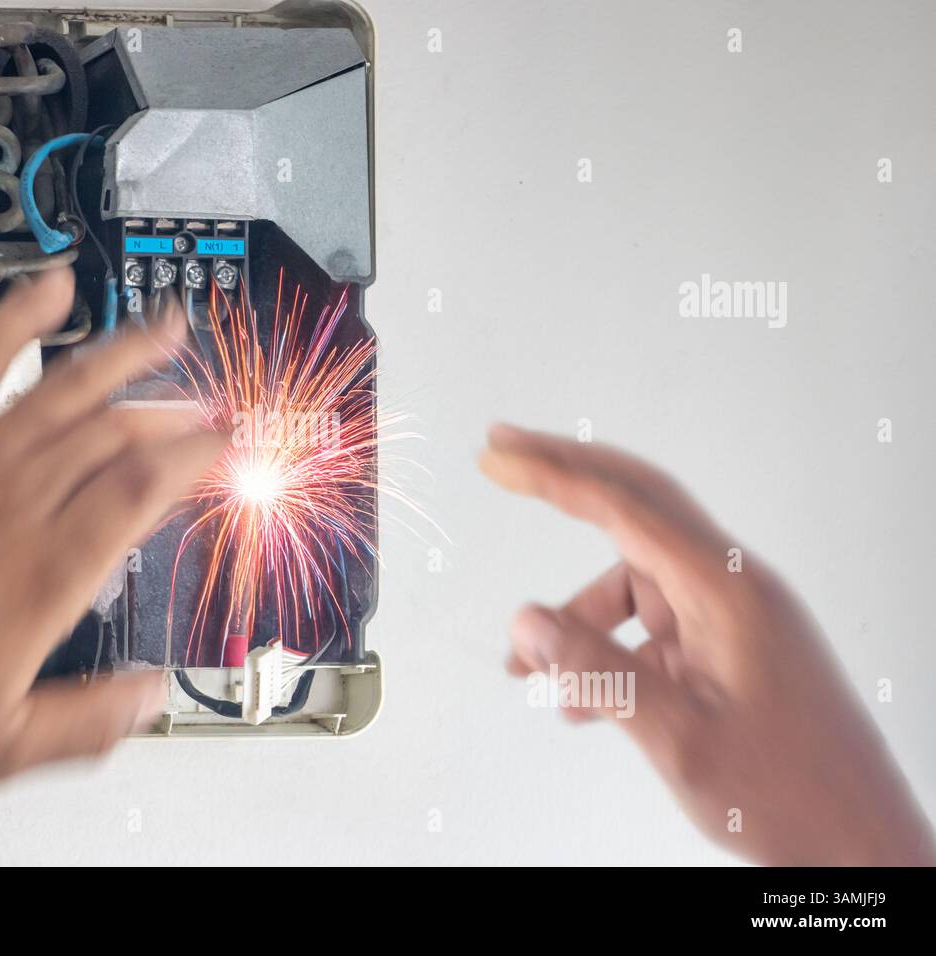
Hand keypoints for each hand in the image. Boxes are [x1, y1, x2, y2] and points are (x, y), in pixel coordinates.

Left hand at [0, 269, 224, 813]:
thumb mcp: (2, 742)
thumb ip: (89, 721)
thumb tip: (151, 696)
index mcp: (49, 569)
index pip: (144, 490)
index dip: (195, 457)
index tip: (223, 445)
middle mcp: (20, 502)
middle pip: (117, 434)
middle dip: (173, 412)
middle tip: (208, 401)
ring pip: (68, 388)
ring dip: (125, 354)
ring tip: (167, 326)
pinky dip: (20, 316)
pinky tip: (52, 285)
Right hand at [481, 423, 934, 865]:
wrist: (859, 842)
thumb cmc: (788, 793)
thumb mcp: (678, 735)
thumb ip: (597, 672)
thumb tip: (525, 623)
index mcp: (725, 589)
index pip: (625, 505)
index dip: (552, 474)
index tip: (496, 455)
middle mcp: (731, 586)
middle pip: (637, 505)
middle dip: (565, 479)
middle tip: (501, 454)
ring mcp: (732, 616)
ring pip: (635, 583)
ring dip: (576, 616)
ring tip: (523, 668)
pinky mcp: (730, 648)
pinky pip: (653, 628)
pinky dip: (610, 651)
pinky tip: (581, 702)